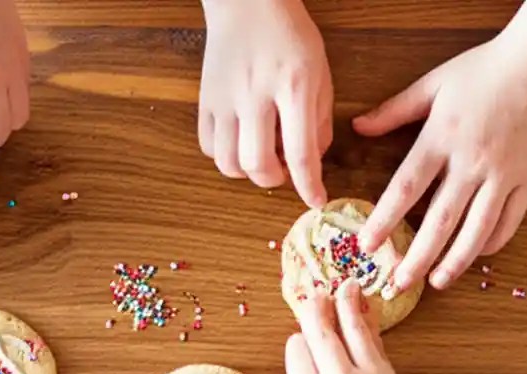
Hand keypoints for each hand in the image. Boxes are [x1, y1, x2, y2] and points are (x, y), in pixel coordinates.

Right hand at [198, 0, 331, 206]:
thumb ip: (320, 120)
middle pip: (257, 164)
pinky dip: (224, 156)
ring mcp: (225, 98)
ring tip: (260, 154)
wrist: (248, 3)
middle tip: (283, 169)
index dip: (309, 185)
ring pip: (227, 163)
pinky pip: (208, 146)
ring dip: (247, 171)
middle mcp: (256, 95)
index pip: (301, 153)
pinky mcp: (205, 100)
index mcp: (293, 86)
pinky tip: (239, 141)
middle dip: (274, 180)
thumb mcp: (321, 73)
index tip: (315, 200)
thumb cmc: (290, 36)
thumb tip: (311, 161)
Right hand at [285, 280, 431, 373]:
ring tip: (345, 285)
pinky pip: (375, 344)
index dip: (297, 344)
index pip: (297, 353)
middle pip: (321, 333)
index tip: (299, 340)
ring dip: (347, 304)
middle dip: (316, 310)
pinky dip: (369, 325)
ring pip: (352, 330)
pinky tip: (365, 313)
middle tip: (314, 293)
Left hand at [354, 30, 526, 290]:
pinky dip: (491, 243)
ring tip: (436, 283)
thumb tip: (358, 127)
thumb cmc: (486, 69)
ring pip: (476, 230)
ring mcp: (504, 174)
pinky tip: (474, 256)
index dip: (383, 220)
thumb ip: (394, 110)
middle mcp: (472, 161)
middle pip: (438, 221)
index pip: (405, 188)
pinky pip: (510, 221)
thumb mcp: (433, 83)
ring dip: (454, 261)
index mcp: (442, 138)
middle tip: (397, 283)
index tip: (366, 246)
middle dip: (415, 257)